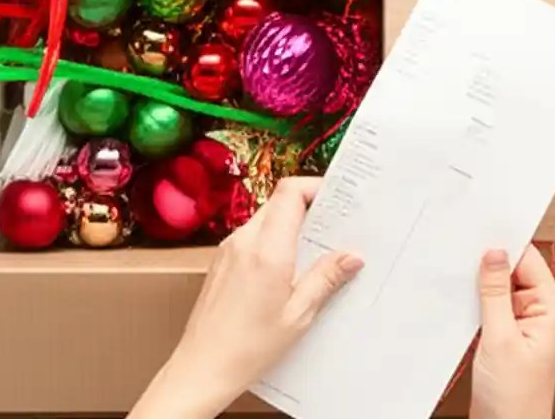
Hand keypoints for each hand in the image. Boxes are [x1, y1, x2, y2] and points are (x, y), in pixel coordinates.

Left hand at [128, 176, 363, 418]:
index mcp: (266, 249)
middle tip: (335, 228)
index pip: (290, 192)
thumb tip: (352, 256)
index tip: (337, 199)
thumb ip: (326, 278)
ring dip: (291, 226)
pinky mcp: (221, 261)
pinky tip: (288, 269)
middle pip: (279, 202)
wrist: (202, 366)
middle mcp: (243, 241)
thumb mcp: (298, 314)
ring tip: (315, 252)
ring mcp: (228, 249)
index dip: (315, 187)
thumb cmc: (248, 347)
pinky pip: (251, 237)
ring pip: (265, 219)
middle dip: (308, 207)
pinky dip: (273, 241)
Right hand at [470, 245, 554, 418]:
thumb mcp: (500, 338)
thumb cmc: (515, 397)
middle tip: (460, 252)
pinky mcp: (505, 335)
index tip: (479, 230)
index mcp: (551, 308)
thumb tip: (494, 253)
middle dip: (487, 263)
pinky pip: (489, 306)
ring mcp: (522, 324)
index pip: (529, 259)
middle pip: (513, 270)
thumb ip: (495, 292)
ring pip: (498, 288)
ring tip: (456, 280)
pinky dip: (474, 302)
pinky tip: (459, 301)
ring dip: (479, 284)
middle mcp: (540, 312)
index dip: (505, 243)